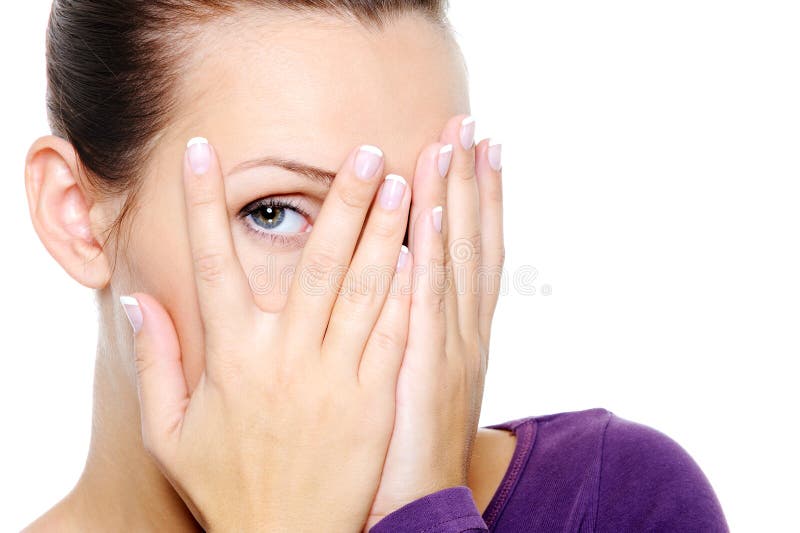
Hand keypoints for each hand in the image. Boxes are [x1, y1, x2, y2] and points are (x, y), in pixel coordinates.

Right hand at [124, 139, 413, 531]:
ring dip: (386, 230)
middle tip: (365, 150)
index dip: (201, 205)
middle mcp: (286, 356)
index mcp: (231, 357)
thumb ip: (152, 364)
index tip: (202, 152)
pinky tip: (424, 251)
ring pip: (366, 288)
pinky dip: (410, 289)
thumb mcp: (170, 432)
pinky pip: (395, 333)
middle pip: (316, 262)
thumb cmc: (228, 485)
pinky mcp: (375, 397)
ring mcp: (336, 375)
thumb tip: (134, 301)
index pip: (211, 265)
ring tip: (407, 181)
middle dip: (341, 200)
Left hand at [365, 115, 503, 528]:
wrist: (419, 509)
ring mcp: (450, 347)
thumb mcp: (422, 381)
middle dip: (475, 181)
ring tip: (454, 143)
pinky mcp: (424, 368)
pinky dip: (435, 257)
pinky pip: (430, 303)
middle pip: (474, 242)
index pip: (475, 253)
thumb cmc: (409, 446)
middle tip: (473, 124)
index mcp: (462, 333)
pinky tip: (433, 215)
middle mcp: (466, 331)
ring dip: (457, 200)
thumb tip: (401, 278)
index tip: (479, 151)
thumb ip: (415, 330)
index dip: (480, 200)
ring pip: (456, 260)